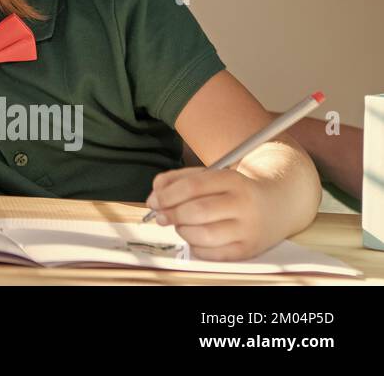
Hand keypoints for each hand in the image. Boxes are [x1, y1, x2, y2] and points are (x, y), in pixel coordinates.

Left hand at [145, 166, 284, 260]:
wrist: (276, 205)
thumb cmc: (233, 190)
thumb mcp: (211, 175)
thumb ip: (179, 179)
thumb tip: (155, 195)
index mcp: (233, 180)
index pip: (192, 187)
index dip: (167, 195)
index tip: (153, 200)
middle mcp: (244, 205)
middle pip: (196, 212)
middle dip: (171, 214)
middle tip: (161, 216)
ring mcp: (248, 230)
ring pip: (203, 235)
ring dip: (182, 231)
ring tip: (180, 225)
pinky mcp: (248, 250)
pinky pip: (212, 254)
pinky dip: (195, 247)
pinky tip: (194, 238)